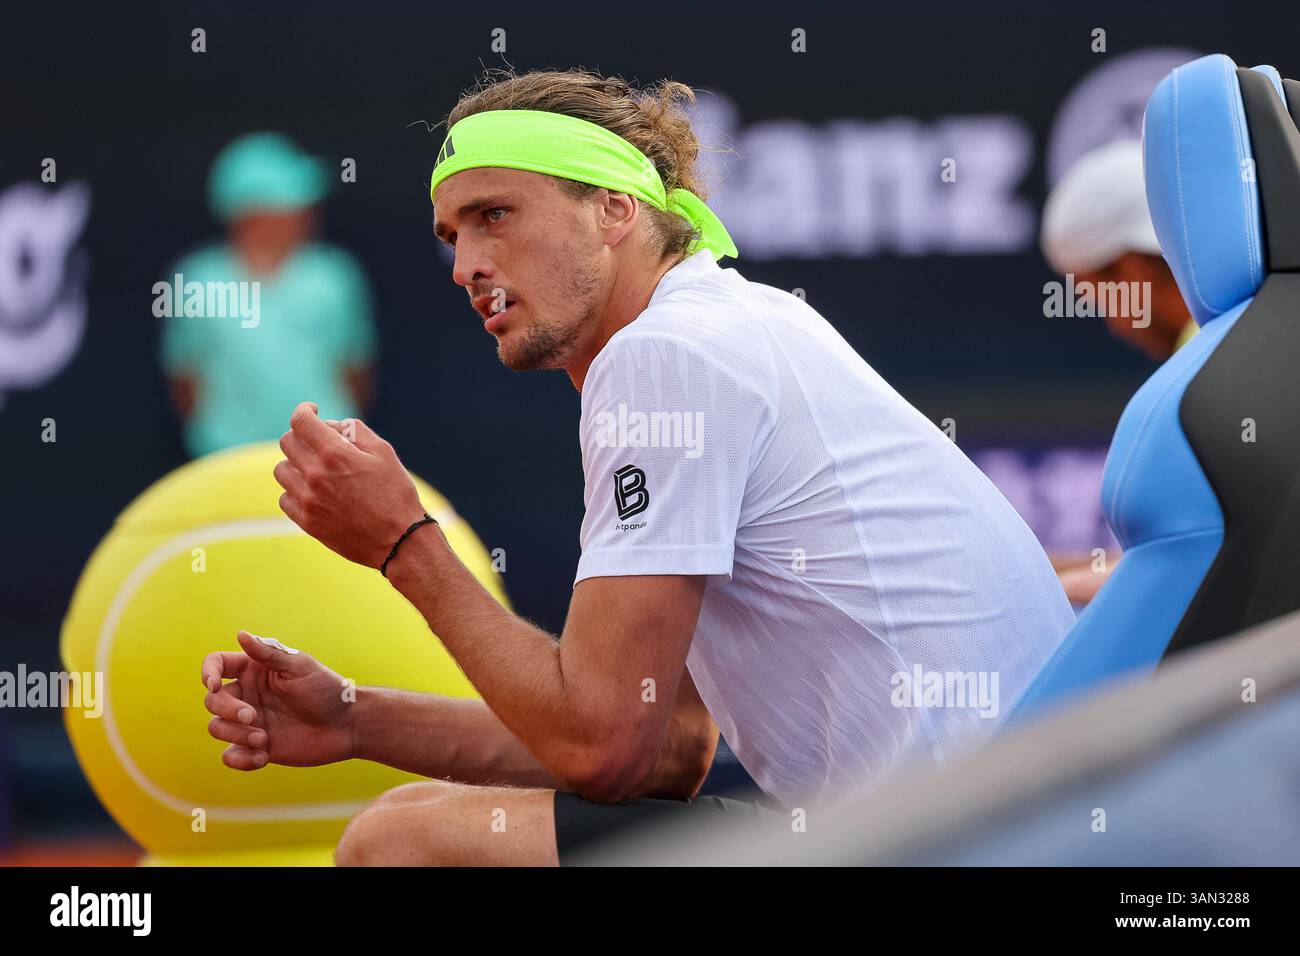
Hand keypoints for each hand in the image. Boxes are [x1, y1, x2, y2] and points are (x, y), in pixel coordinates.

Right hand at [201, 629, 356, 770]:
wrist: (346, 725)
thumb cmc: (326, 689)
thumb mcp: (300, 667)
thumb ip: (269, 653)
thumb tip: (240, 634)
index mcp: (254, 670)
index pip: (217, 664)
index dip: (208, 673)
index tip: (215, 685)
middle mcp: (247, 694)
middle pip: (213, 700)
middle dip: (228, 710)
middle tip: (254, 717)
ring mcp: (250, 722)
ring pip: (216, 728)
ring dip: (236, 735)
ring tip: (263, 740)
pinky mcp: (256, 747)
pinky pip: (230, 755)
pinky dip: (240, 758)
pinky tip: (263, 756)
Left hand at [275, 401, 426, 568]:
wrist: (399, 541)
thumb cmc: (396, 494)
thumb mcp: (384, 452)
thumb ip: (355, 430)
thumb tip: (331, 425)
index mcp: (335, 454)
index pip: (300, 422)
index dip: (304, 410)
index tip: (312, 411)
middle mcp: (315, 476)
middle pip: (287, 442)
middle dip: (302, 435)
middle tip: (319, 442)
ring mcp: (308, 500)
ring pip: (281, 470)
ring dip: (295, 463)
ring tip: (316, 469)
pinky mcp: (307, 522)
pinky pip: (285, 498)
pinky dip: (294, 490)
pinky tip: (313, 491)